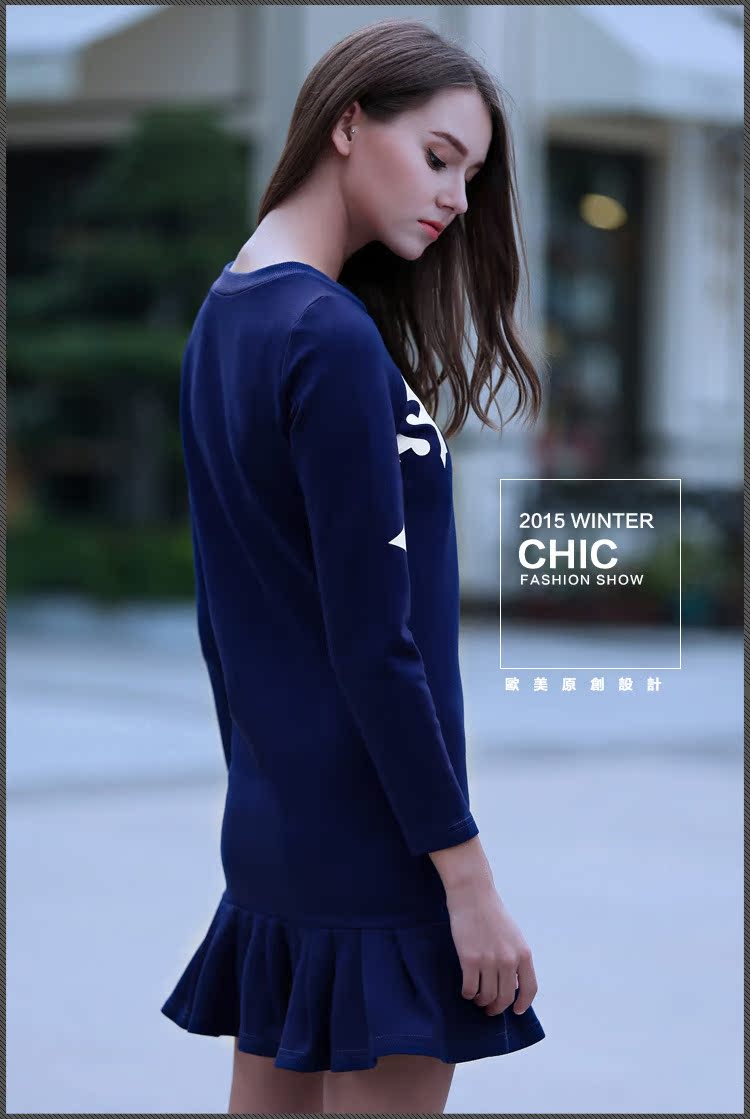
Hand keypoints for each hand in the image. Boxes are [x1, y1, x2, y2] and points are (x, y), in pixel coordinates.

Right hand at [445, 877, 537, 1015]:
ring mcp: (489, 960)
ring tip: (477, 999)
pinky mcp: (470, 959)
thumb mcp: (513, 935)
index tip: (516, 1010)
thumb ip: (516, 958)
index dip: (523, 1004)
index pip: (529, 988)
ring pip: (487, 996)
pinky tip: (467, 990)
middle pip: (505, 997)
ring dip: (481, 1002)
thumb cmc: (492, 913)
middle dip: (497, 1007)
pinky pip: (470, 988)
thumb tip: (513, 984)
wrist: (473, 894)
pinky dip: (468, 994)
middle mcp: (509, 960)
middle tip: (489, 1008)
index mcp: (523, 953)